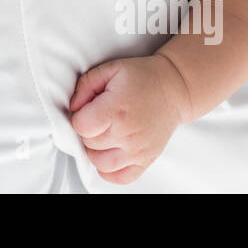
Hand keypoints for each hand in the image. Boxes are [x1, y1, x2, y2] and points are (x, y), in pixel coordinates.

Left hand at [69, 55, 190, 184]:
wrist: (174, 88)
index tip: (89, 109)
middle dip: (89, 130)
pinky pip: (120, 178)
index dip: (80, 117)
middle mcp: (127, 134)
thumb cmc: (143, 78)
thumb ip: (85, 85)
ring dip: (96, 150)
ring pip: (100, 163)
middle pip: (89, 143)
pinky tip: (111, 153)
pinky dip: (110, 170)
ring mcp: (138, 151)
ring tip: (105, 134)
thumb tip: (73, 107)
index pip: (81, 126)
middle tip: (100, 118)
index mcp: (116, 110)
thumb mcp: (110, 69)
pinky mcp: (146, 160)